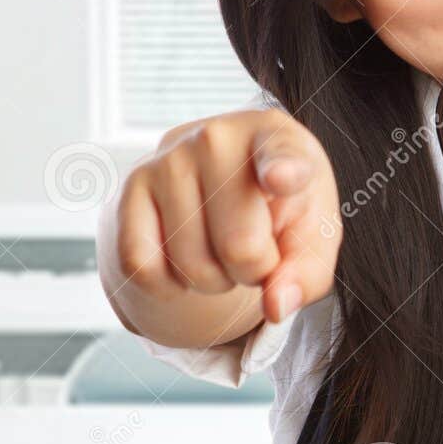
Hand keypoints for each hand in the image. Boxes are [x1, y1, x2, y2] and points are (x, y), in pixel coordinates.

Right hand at [116, 108, 341, 323]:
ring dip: (213, 281)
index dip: (284, 171)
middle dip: (253, 271)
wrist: (222, 182)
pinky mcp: (131, 188)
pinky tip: (183, 258)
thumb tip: (275, 305)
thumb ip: (306, 274)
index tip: (281, 180)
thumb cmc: (279, 208)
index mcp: (276, 138)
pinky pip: (144, 267)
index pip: (280, 155)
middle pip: (240, 248)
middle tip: (255, 247)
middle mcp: (217, 138)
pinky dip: (168, 285)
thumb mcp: (311, 235)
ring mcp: (168, 159)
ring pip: (192, 267)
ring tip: (221, 248)